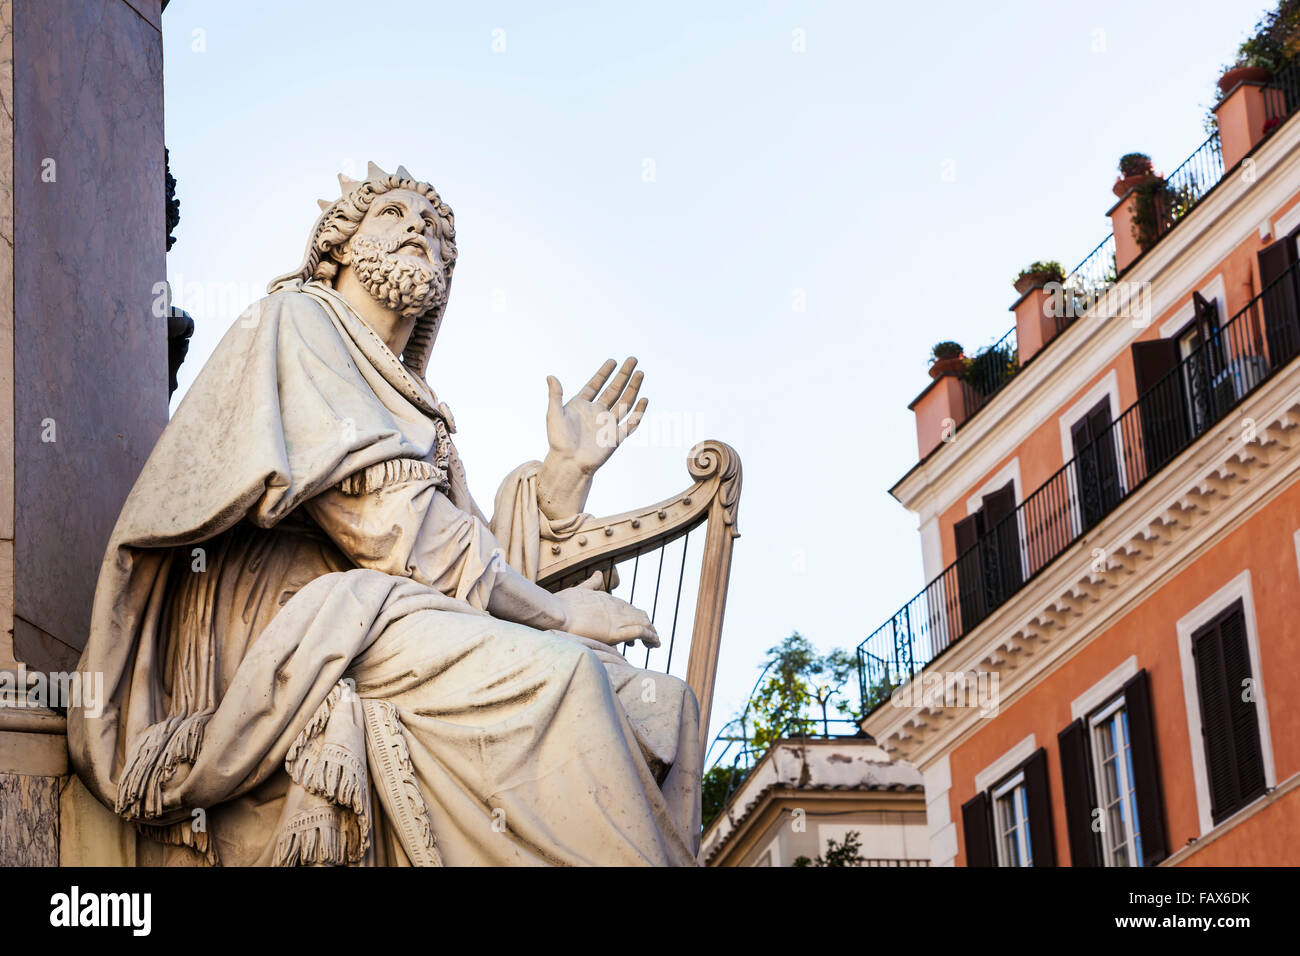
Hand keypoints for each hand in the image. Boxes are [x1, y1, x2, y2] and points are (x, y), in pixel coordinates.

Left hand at [546, 357, 647, 475]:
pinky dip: (638, 411)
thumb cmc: (558, 441)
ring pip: (624, 402)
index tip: (613, 361)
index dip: (604, 373)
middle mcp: (596, 412)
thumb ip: (555, 395)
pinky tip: (644, 399)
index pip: (596, 385)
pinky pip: (630, 422)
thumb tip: (550, 376)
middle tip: (633, 359)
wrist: (569, 463)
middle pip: (614, 390)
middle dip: (624, 375)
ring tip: (641, 373)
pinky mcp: (616, 437)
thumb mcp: (554, 414)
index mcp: (582, 406)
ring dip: (633, 387)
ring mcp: (607, 424)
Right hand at [555, 571, 658, 647]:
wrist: (556, 612)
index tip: (636, 629)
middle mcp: (615, 606)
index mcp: (608, 598)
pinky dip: (650, 637)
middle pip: (639, 615)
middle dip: (647, 625)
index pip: (628, 607)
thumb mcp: (580, 589)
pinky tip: (654, 643)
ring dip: (652, 633)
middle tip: (650, 638)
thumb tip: (599, 573)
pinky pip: (639, 632)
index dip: (634, 617)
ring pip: (643, 623)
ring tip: (655, 642)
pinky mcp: (615, 632)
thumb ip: (591, 583)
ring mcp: (616, 618)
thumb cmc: (562, 603)